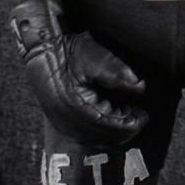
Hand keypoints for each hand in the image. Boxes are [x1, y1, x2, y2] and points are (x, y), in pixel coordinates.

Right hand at [9, 0, 147, 145]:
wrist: (40, 46)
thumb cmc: (66, 49)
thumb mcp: (93, 54)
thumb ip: (117, 71)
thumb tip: (139, 87)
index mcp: (74, 107)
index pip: (109, 126)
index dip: (130, 123)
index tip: (144, 115)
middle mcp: (65, 120)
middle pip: (102, 137)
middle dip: (124, 128)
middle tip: (139, 116)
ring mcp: (60, 122)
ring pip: (93, 137)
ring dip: (113, 129)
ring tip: (127, 114)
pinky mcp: (59, 120)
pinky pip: (84, 133)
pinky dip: (101, 128)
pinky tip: (111, 114)